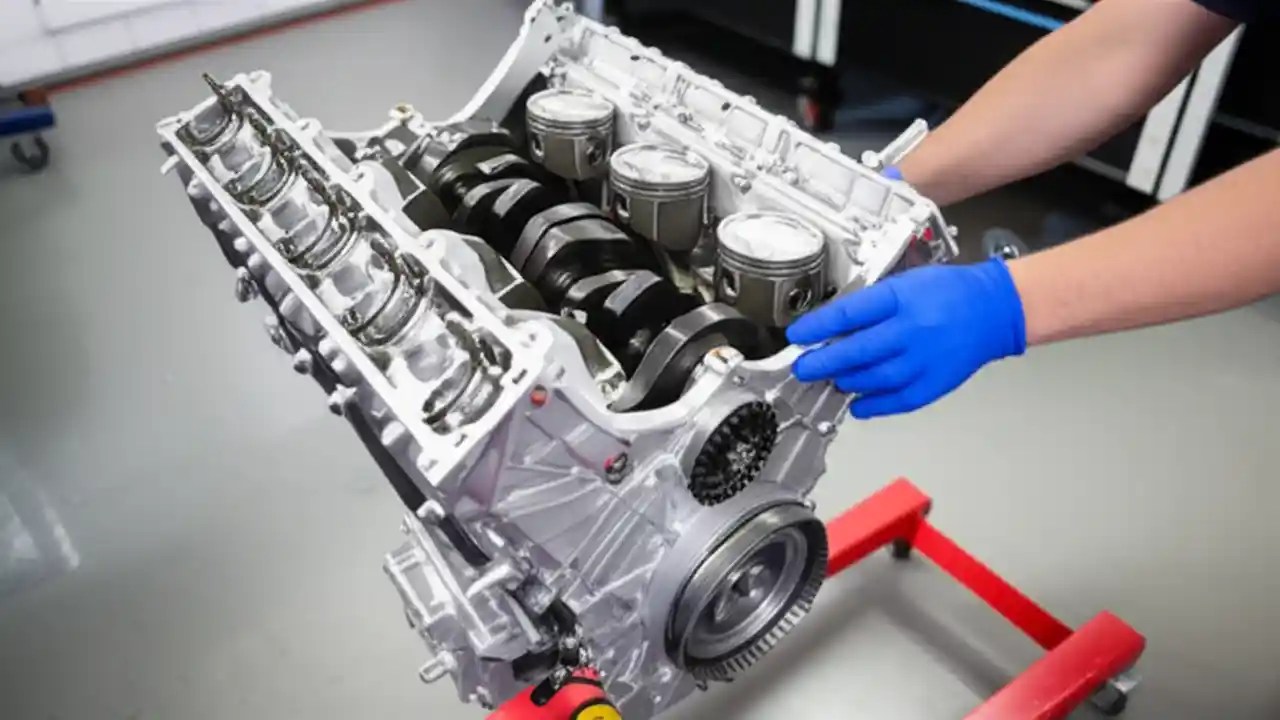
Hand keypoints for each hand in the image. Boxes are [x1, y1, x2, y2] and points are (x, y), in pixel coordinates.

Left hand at [788, 258, 1026, 418]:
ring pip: (873, 378)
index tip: (797, 336)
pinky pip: (897, 400)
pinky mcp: (935, 383)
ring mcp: (924, 360)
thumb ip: (870, 305)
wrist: (993, 310)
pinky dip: (873, 405)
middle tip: (803, 368)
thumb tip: (831, 326)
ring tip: (831, 379)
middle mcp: (912, 330)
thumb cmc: (946, 293)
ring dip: (845, 381)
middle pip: (857, 351)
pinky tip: (856, 403)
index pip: (848, 314)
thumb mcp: (903, 284)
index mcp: (901, 298)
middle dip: (823, 362)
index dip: (817, 326)